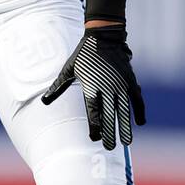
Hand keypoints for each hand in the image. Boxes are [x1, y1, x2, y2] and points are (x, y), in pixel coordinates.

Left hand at [42, 24, 144, 149]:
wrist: (104, 36)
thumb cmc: (83, 54)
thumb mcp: (69, 69)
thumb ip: (58, 87)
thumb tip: (43, 101)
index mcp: (91, 86)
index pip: (93, 111)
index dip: (95, 126)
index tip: (94, 138)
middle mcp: (107, 87)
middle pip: (109, 115)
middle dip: (109, 132)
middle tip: (108, 148)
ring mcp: (121, 84)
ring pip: (124, 110)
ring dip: (125, 127)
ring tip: (126, 142)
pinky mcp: (131, 81)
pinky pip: (137, 99)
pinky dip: (139, 111)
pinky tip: (140, 123)